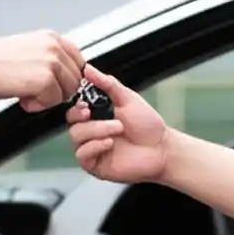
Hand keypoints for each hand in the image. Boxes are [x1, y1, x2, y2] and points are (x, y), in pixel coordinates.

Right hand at [0, 30, 84, 111]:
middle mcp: (54, 47)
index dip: (70, 76)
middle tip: (37, 91)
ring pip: (67, 91)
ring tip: (27, 93)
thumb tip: (63, 73)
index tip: (64, 85)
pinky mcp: (46, 80)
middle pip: (75, 78)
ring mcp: (52, 62)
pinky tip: (23, 97)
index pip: (78, 59)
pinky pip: (53, 101)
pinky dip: (38, 105)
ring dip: (48, 99)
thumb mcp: (26, 48)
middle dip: (59, 90)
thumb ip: (48, 57)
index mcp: (50, 37)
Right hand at [66, 64, 167, 182]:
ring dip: (96, 130)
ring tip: (118, 128)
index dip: (76, 107)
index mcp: (97, 116)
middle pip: (72, 124)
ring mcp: (93, 149)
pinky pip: (82, 155)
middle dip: (84, 118)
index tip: (85, 104)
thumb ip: (107, 84)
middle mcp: (92, 132)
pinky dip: (94, 146)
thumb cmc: (147, 124)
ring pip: (76, 138)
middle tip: (93, 113)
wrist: (161, 148)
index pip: (74, 110)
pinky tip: (110, 143)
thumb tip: (88, 69)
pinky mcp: (95, 165)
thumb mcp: (127, 98)